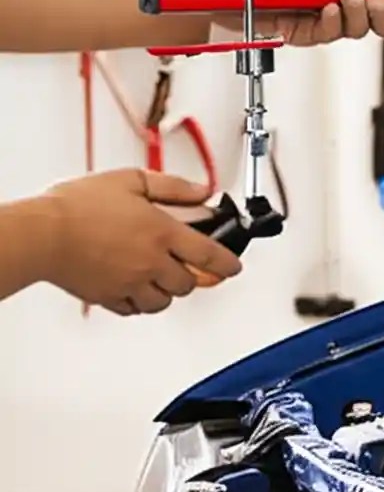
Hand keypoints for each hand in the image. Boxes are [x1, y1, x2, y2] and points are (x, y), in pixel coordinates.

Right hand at [41, 170, 242, 315]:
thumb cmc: (78, 206)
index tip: (234, 266)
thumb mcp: (131, 180)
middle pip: (188, 283)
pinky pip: (135, 310)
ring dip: (167, 291)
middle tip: (184, 264)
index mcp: (163, 233)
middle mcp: (151, 263)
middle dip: (191, 275)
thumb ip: (173, 187)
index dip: (228, 263)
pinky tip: (134, 287)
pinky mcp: (110, 297)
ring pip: (164, 302)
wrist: (42, 234)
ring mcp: (131, 284)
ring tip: (157, 276)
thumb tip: (202, 191)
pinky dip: (140, 302)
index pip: (210, 255)